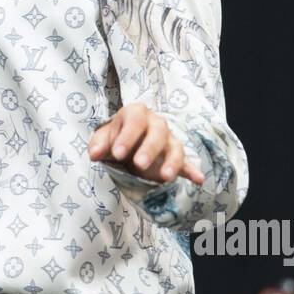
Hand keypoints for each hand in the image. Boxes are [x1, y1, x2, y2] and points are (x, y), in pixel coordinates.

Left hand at [88, 102, 204, 184]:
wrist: (127, 143)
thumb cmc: (115, 138)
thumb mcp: (102, 138)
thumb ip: (98, 144)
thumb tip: (95, 154)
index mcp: (136, 113)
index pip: (134, 120)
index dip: (127, 136)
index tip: (117, 153)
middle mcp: (156, 124)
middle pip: (159, 131)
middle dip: (150, 148)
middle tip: (139, 164)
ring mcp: (169, 140)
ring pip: (175, 147)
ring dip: (172, 162)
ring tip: (166, 177)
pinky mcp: (175, 157)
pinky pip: (187, 163)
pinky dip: (192, 171)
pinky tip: (199, 179)